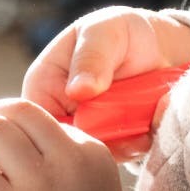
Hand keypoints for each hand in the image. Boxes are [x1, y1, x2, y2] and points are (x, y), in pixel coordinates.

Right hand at [22, 6, 189, 163]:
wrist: (153, 46)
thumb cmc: (117, 32)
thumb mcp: (103, 32)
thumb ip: (91, 56)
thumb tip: (78, 90)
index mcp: (41, 88)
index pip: (36, 123)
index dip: (64, 127)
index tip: (97, 116)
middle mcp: (58, 117)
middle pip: (64, 148)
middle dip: (99, 136)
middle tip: (126, 118)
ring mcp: (84, 134)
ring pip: (93, 156)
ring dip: (120, 142)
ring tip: (139, 121)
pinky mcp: (108, 145)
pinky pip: (116, 158)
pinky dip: (134, 146)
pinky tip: (146, 130)